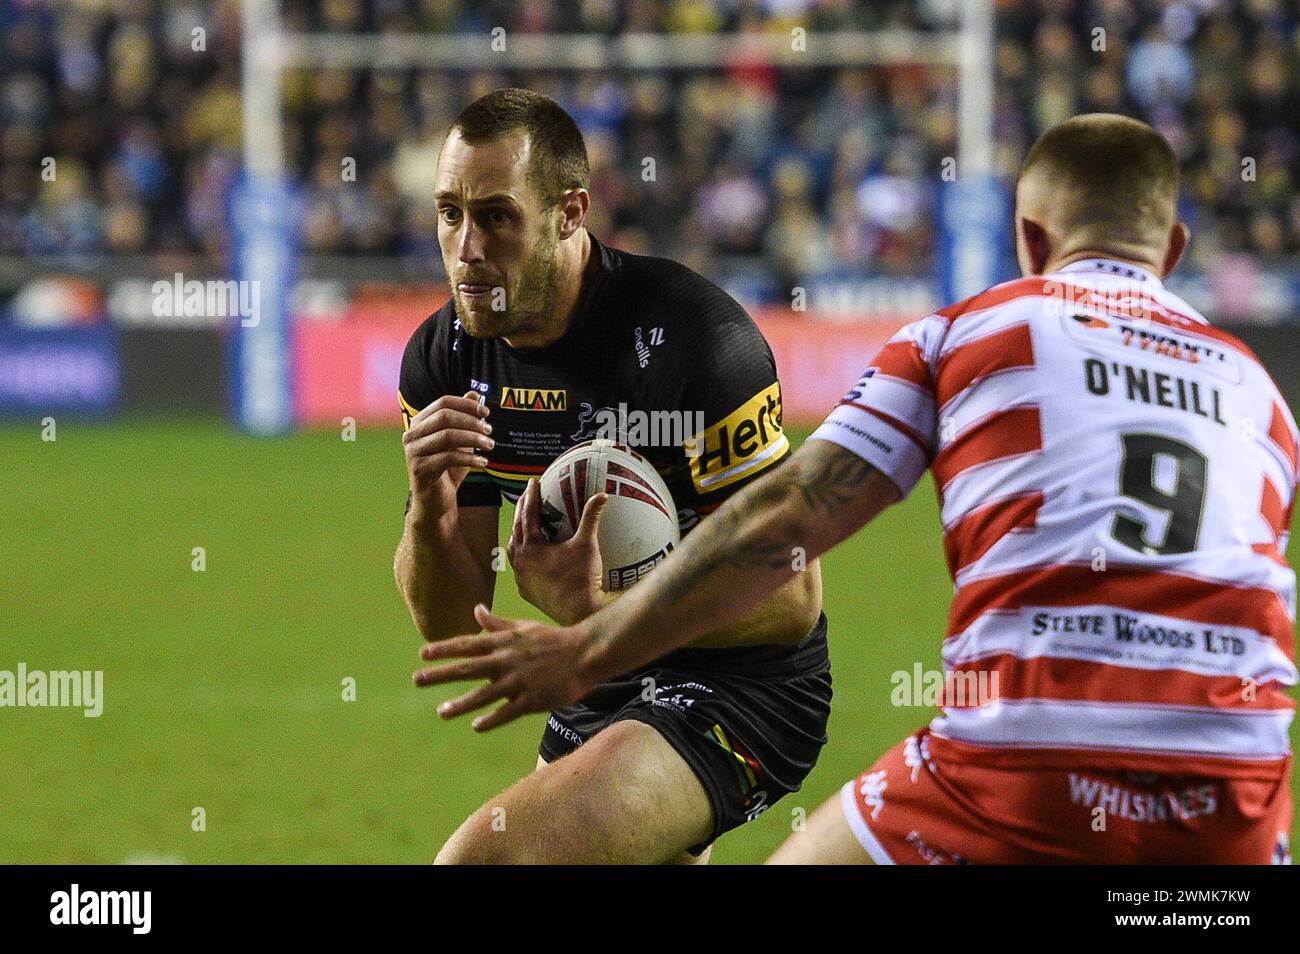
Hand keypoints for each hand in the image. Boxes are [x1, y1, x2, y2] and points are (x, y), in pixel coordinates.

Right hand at [402, 392, 493, 517]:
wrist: (436, 502)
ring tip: (490, 446)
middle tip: (489, 431)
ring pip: (447, 435)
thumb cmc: (448, 470)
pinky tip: (483, 463)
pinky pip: (448, 457)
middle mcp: (412, 434)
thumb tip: (475, 393)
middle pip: (444, 416)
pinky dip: (469, 458)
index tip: (486, 413)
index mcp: (419, 423)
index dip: (466, 404)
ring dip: (473, 439)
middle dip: (471, 421)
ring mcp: (413, 451)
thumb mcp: (460, 442)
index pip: (443, 402)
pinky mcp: (419, 469)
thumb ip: (465, 418)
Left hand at [412, 605, 598, 730]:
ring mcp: (520, 681)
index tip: (423, 654)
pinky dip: (492, 719)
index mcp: (504, 643)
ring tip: (441, 712)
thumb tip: (475, 610)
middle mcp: (507, 661)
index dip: (444, 649)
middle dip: (441, 674)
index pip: (468, 644)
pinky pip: (508, 712)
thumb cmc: (552, 640)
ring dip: (461, 704)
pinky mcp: (533, 699)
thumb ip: (497, 623)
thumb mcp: (523, 626)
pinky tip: (476, 726)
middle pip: (468, 668)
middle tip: (418, 680)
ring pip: (484, 694)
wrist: (585, 653)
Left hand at [507, 478, 608, 624]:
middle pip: (517, 529)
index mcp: (532, 547)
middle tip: (528, 496)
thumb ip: (591, 517)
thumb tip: (602, 495)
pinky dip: (521, 556)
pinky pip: (518, 568)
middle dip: (523, 510)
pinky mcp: (526, 592)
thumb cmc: (583, 578)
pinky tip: (527, 556)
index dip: (532, 496)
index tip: (534, 482)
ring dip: (518, 533)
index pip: (529, 514)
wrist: (578, 612)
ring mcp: (521, 578)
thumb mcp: (587, 544)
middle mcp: (521, 562)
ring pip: (513, 549)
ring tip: (524, 523)